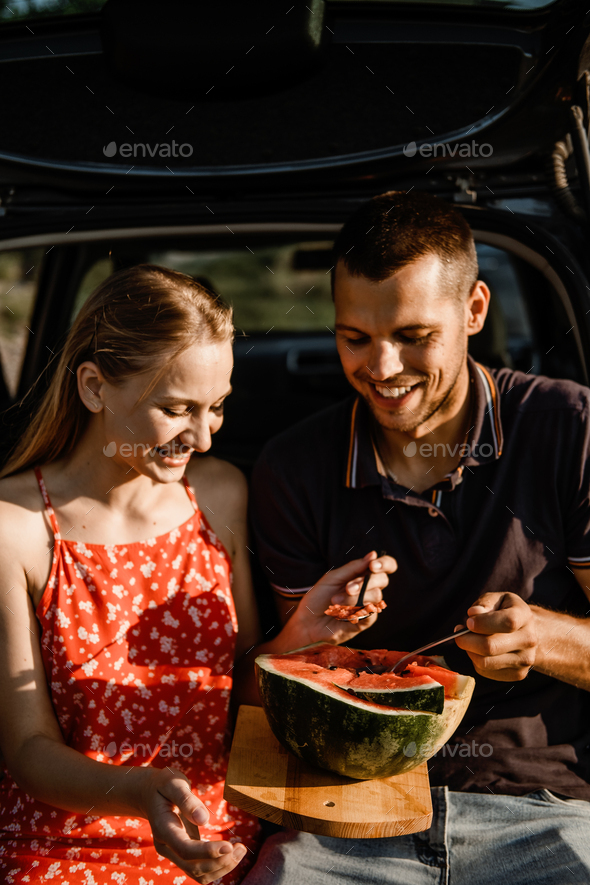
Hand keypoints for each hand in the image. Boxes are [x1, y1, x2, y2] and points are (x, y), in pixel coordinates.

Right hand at [140, 767, 246, 882]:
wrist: (150, 792)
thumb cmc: (164, 784)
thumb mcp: (173, 783)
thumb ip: (187, 800)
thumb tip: (204, 819)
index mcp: (163, 829)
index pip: (185, 849)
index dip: (207, 852)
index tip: (229, 846)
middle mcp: (166, 846)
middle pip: (193, 867)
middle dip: (219, 862)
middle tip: (241, 847)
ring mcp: (173, 852)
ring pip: (198, 873)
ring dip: (221, 868)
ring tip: (241, 850)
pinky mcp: (183, 853)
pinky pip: (200, 869)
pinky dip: (217, 867)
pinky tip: (231, 853)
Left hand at [289, 551, 396, 645]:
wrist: (308, 621)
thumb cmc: (319, 597)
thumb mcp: (333, 578)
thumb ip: (353, 567)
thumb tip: (373, 555)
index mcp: (362, 575)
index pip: (385, 566)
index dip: (384, 563)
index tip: (372, 566)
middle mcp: (369, 588)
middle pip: (383, 580)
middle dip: (366, 582)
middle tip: (348, 588)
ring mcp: (369, 604)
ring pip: (376, 596)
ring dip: (354, 598)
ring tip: (335, 601)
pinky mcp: (366, 621)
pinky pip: (370, 613)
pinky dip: (354, 611)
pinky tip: (341, 613)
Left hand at [454, 592, 536, 681]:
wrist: (527, 631)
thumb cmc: (506, 611)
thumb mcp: (497, 599)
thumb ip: (485, 603)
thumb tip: (473, 614)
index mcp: (525, 616)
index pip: (507, 622)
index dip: (483, 623)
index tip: (468, 622)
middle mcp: (528, 640)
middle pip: (491, 647)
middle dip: (467, 640)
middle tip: (458, 633)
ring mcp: (525, 659)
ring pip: (485, 662)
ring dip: (470, 651)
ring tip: (469, 640)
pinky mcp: (518, 674)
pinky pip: (485, 672)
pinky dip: (475, 661)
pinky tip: (478, 651)